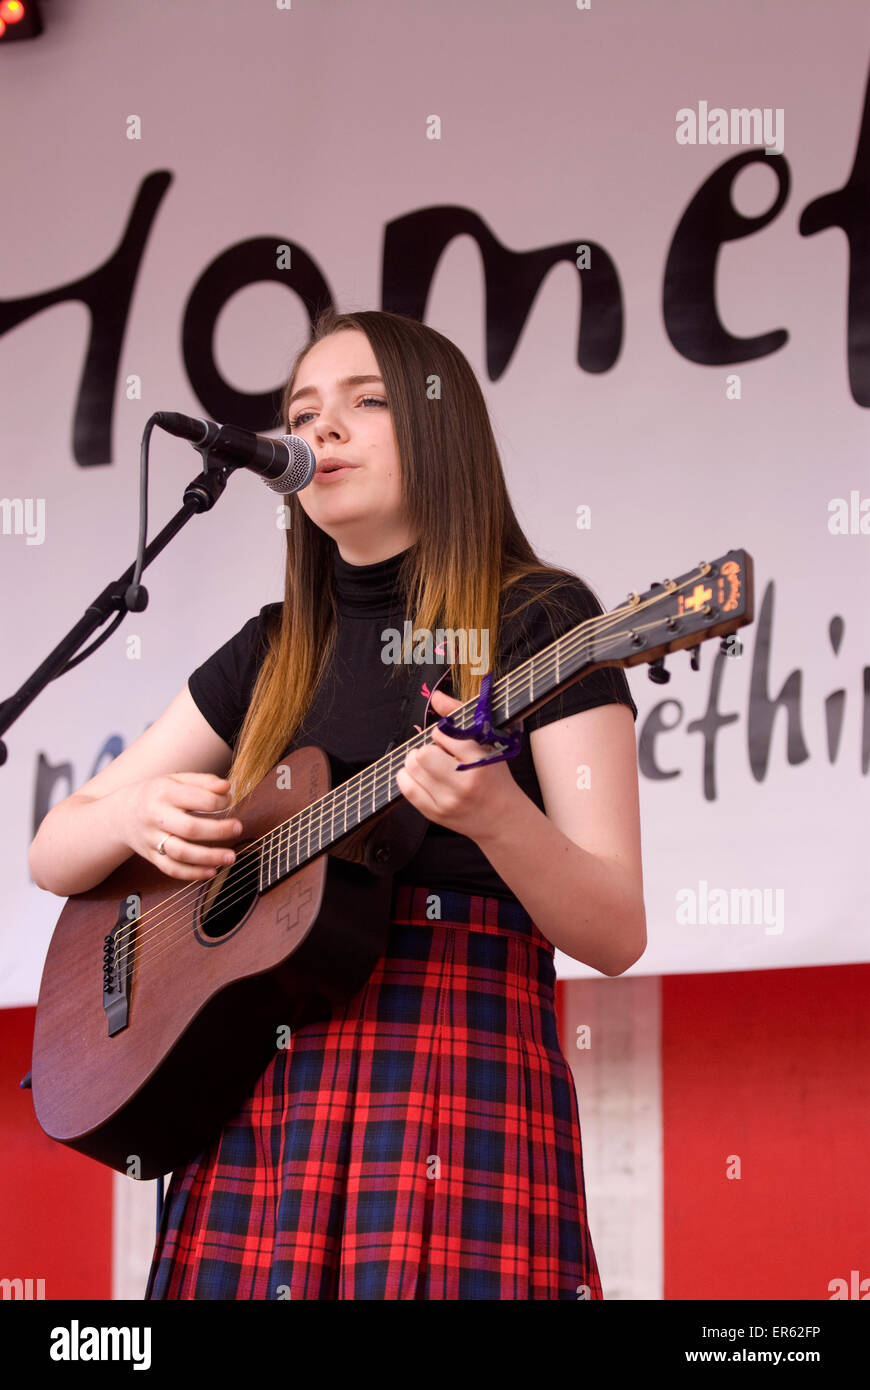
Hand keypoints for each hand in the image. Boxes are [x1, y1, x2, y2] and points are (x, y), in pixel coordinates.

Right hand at [114, 773, 244, 880]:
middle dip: (218, 831)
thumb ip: (203, 782)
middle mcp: (156, 817)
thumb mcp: (176, 780)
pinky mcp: (151, 857)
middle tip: (238, 828)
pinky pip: (172, 869)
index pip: (199, 799)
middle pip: (190, 829)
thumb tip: (227, 787)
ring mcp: (152, 839)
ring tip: (230, 857)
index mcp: (164, 792)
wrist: (121, 814)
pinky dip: (193, 873)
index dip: (220, 802)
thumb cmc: (156, 794)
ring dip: (209, 857)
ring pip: (181, 853)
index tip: (229, 802)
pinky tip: (211, 871)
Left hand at [394, 686, 524, 841]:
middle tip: (435, 754)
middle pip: (422, 755)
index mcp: (479, 762)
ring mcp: (448, 801)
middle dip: (425, 750)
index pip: (441, 735)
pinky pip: (407, 789)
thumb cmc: (494, 777)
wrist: (503, 818)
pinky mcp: (435, 814)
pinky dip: (408, 777)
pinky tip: (420, 777)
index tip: (450, 742)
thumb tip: (436, 696)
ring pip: (411, 770)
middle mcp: (463, 783)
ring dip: (415, 763)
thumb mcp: (487, 743)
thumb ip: (460, 715)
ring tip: (430, 766)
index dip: (441, 735)